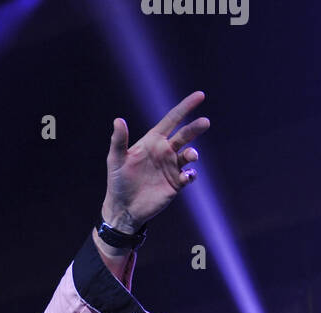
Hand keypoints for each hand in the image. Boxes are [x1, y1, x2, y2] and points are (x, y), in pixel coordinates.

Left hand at [102, 91, 209, 231]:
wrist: (123, 209)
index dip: (185, 107)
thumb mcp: (115, 160)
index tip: (200, 96)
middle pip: (185, 135)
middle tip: (205, 122)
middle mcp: (165, 151)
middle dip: (195, 128)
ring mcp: (172, 167)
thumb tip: (118, 120)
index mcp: (153, 141)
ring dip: (193, 153)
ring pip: (189, 155)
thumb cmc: (117, 182)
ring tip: (191, 156)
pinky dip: (191, 174)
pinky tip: (186, 176)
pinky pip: (189, 175)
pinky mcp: (176, 183)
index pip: (172, 120)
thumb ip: (119, 141)